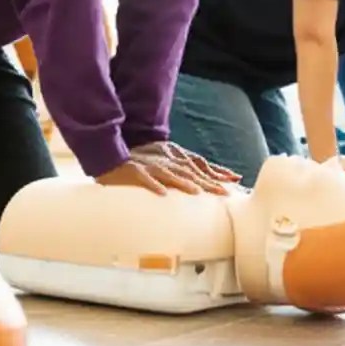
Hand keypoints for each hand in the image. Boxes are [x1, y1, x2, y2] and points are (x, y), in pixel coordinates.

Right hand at [95, 142, 238, 195]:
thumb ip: (179, 168)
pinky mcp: (133, 172)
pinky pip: (144, 179)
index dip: (217, 171)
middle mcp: (165, 159)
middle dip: (208, 182)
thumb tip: (199, 183)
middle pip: (190, 171)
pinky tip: (162, 194)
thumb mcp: (162, 159)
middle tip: (224, 193)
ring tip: (197, 192)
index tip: (235, 179)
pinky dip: (154, 185)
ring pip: (170, 174)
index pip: (200, 164)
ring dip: (184, 183)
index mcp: (173, 157)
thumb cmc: (137, 161)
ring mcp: (149, 165)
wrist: (108, 152)